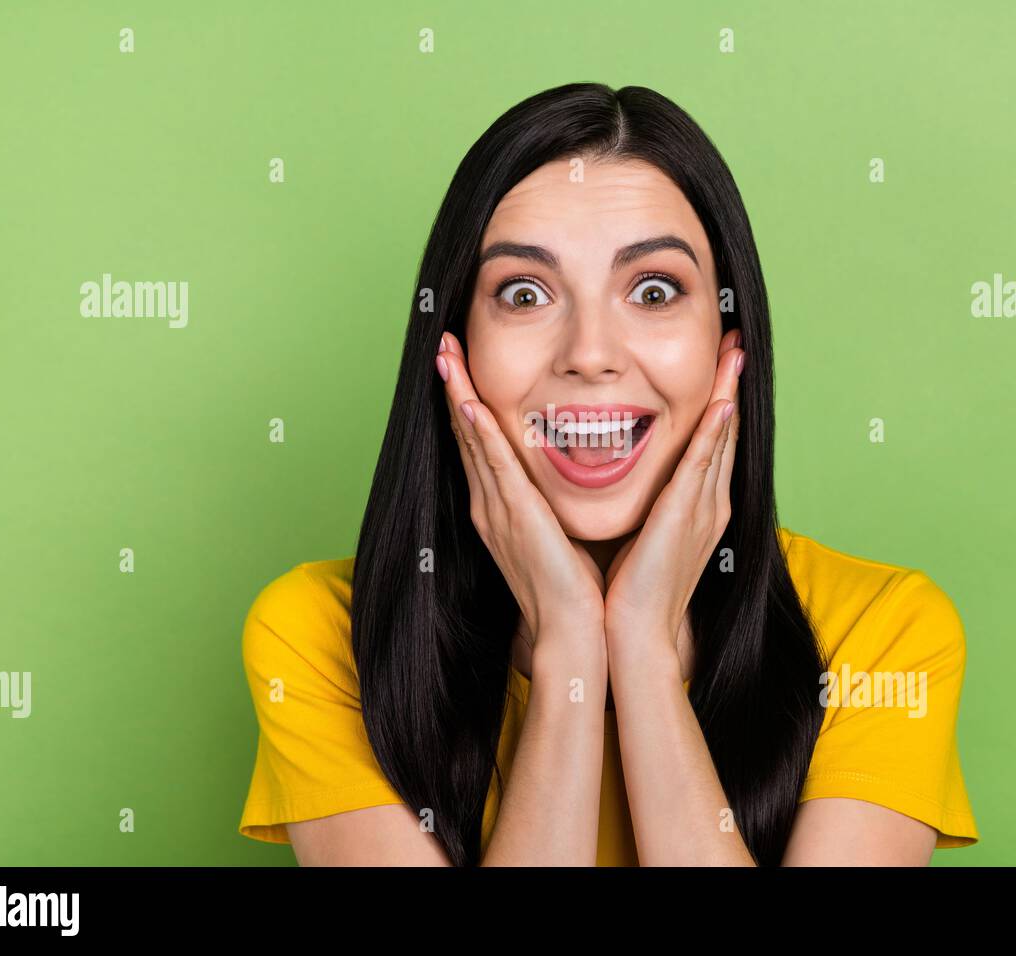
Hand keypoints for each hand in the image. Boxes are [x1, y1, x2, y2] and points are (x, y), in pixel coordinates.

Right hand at [437, 332, 606, 655]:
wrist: (571, 630)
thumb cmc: (573, 587)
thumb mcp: (558, 532)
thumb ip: (552, 502)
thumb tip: (568, 475)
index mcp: (500, 508)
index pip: (479, 444)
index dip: (467, 403)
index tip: (461, 366)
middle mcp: (490, 504)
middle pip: (466, 434)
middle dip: (454, 387)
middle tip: (442, 345)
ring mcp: (498, 509)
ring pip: (473, 440)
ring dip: (458, 395)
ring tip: (445, 355)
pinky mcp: (516, 517)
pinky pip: (494, 467)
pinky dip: (479, 433)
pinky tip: (469, 403)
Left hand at [602, 329, 742, 665]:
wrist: (635, 634)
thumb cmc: (632, 591)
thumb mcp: (644, 537)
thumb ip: (647, 505)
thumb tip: (635, 484)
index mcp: (698, 508)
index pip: (710, 444)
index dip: (718, 403)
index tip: (719, 366)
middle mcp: (709, 503)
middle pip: (723, 432)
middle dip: (730, 386)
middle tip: (735, 343)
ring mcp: (703, 508)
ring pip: (718, 439)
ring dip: (727, 393)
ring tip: (734, 353)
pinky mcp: (687, 516)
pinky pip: (702, 464)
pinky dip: (713, 432)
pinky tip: (721, 402)